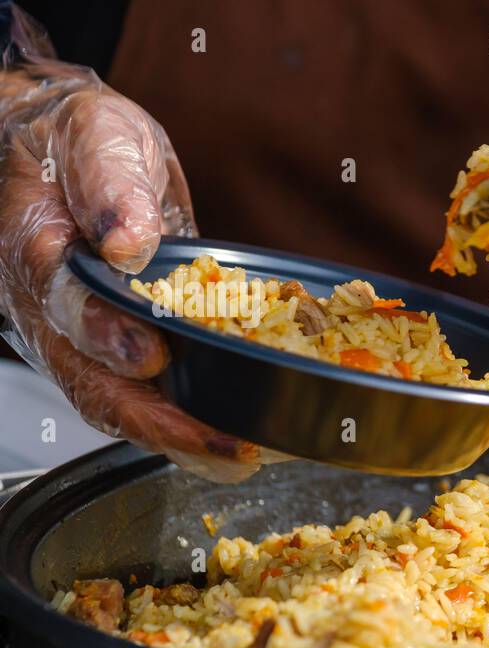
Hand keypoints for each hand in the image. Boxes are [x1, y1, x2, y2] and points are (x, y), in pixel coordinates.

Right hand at [0, 10, 262, 480]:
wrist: (63, 155)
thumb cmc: (77, 141)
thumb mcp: (97, 133)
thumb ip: (109, 180)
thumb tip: (125, 240)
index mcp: (35, 247)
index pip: (62, 299)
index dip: (102, 333)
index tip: (150, 354)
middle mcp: (45, 307)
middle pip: (87, 380)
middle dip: (156, 421)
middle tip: (224, 444)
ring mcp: (73, 339)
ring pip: (112, 405)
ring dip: (176, 439)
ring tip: (238, 457)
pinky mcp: (108, 351)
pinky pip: (138, 399)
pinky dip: (183, 426)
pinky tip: (231, 444)